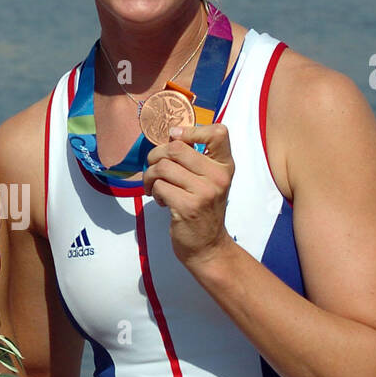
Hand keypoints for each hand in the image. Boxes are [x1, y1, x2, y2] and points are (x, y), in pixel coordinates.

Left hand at [142, 122, 236, 270]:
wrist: (208, 246)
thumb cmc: (203, 209)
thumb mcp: (209, 180)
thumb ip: (196, 158)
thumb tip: (171, 135)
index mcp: (225, 166)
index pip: (218, 133)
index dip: (191, 130)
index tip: (176, 139)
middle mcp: (218, 177)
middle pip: (176, 148)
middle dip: (156, 156)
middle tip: (155, 170)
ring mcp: (204, 192)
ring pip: (163, 167)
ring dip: (150, 176)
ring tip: (155, 187)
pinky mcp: (188, 207)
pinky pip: (160, 186)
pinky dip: (155, 191)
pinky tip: (163, 200)